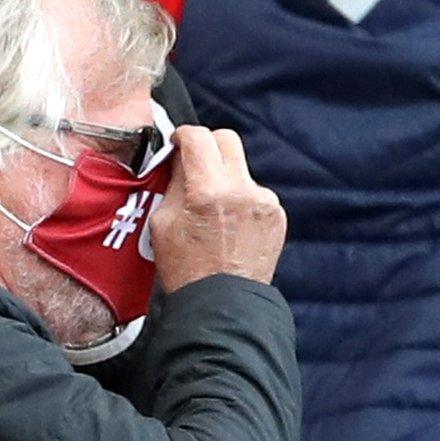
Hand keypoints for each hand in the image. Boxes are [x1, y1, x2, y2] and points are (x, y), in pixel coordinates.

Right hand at [148, 127, 285, 290]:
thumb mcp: (162, 222)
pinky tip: (231, 224)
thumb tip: (182, 158)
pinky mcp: (277, 215)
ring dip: (225, 176)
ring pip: (241, 168)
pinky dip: (241, 199)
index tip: (178, 144)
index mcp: (207, 192)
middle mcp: (241, 191)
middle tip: (195, 163)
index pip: (198, 137)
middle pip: (227, 139)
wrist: (224, 305)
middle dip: (208, 145)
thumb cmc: (186, 269)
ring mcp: (264, 203)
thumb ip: (174, 183)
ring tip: (213, 208)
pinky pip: (255, 192)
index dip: (183, 135)